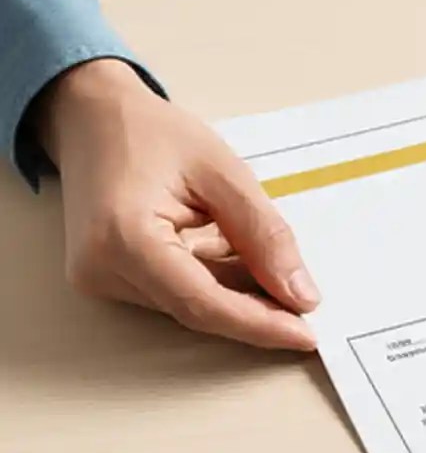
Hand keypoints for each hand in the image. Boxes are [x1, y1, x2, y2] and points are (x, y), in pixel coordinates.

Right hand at [36, 59, 319, 350]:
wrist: (91, 117)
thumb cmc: (150, 133)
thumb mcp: (223, 173)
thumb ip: (263, 234)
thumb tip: (301, 295)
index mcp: (124, 238)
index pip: (203, 303)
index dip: (259, 324)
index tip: (307, 335)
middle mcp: (102, 269)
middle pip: (197, 309)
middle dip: (257, 312)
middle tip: (306, 305)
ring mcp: (100, 278)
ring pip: (189, 305)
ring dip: (239, 294)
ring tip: (274, 268)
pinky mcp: (108, 278)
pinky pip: (175, 294)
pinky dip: (216, 283)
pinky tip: (241, 261)